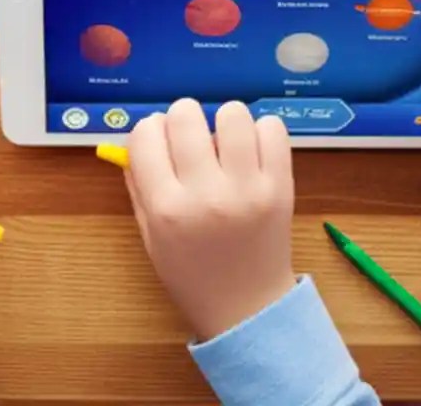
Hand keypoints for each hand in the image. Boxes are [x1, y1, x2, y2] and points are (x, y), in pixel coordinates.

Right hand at [124, 99, 296, 340]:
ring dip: (224, 121)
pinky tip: (252, 152)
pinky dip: (261, 131)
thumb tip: (139, 136)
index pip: (145, 134)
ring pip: (232, 114)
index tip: (159, 142)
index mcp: (166, 208)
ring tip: (226, 144)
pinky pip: (272, 128)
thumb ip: (139, 184)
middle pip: (185, 115)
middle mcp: (205, 194)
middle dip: (183, 119)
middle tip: (192, 140)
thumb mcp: (150, 235)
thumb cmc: (191, 272)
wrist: (246, 306)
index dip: (150, 131)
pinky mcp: (281, 185)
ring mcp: (247, 188)